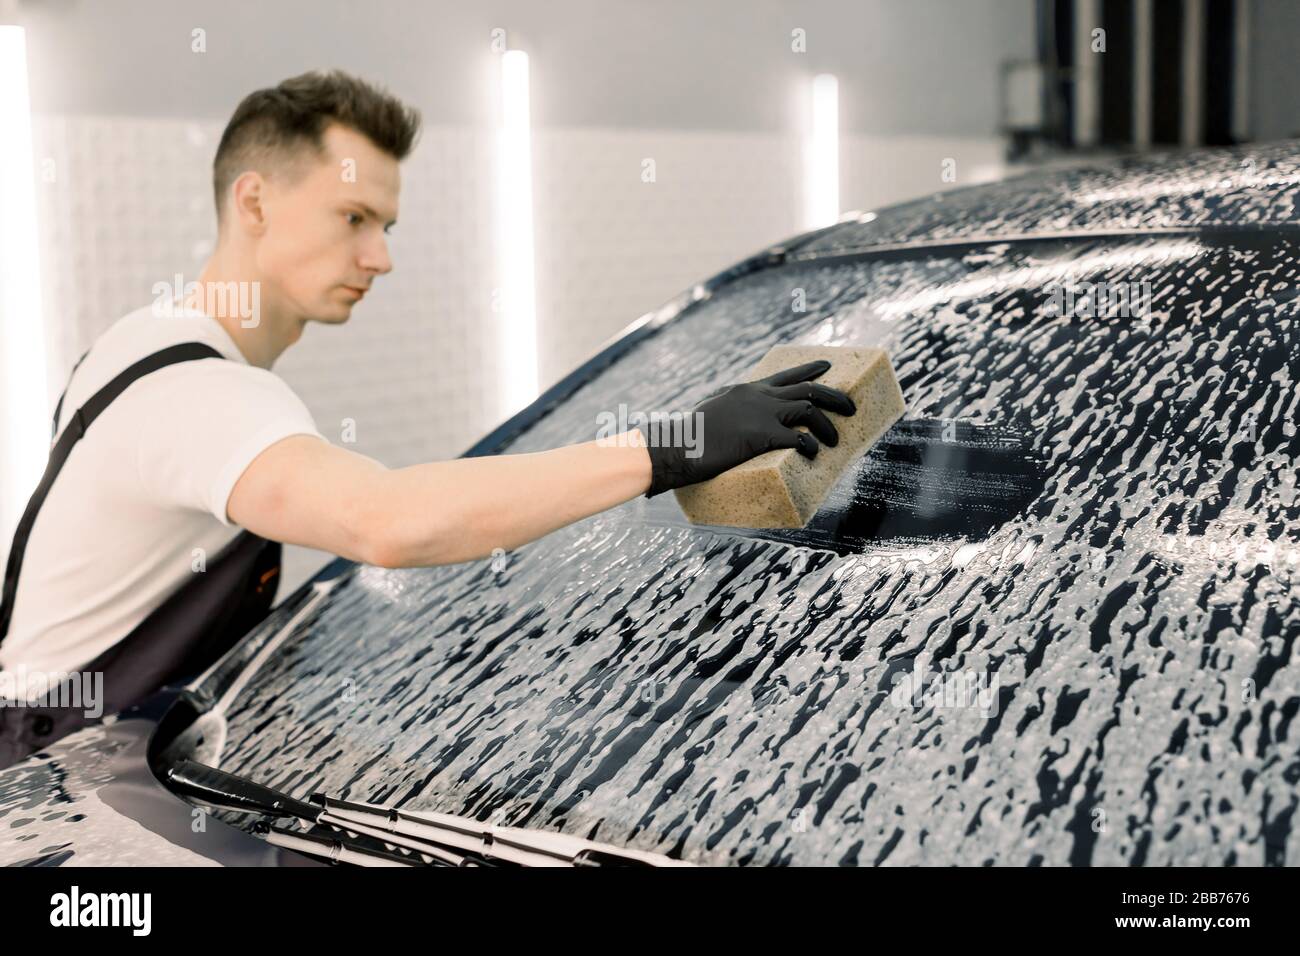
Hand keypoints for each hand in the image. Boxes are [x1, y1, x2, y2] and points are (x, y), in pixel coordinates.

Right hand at [642, 360, 855, 496]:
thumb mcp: (712, 411)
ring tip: (836, 441)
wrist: (678, 444)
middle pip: (807, 389)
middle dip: (833, 397)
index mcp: (747, 390)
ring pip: (808, 410)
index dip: (810, 369)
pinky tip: (814, 453)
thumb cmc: (689, 435)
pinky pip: (797, 438)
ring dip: (827, 425)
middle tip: (850, 407)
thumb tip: (734, 419)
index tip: (827, 366)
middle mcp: (758, 396)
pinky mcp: (760, 435)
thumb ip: (728, 409)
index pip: (786, 375)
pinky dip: (811, 445)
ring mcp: (761, 414)